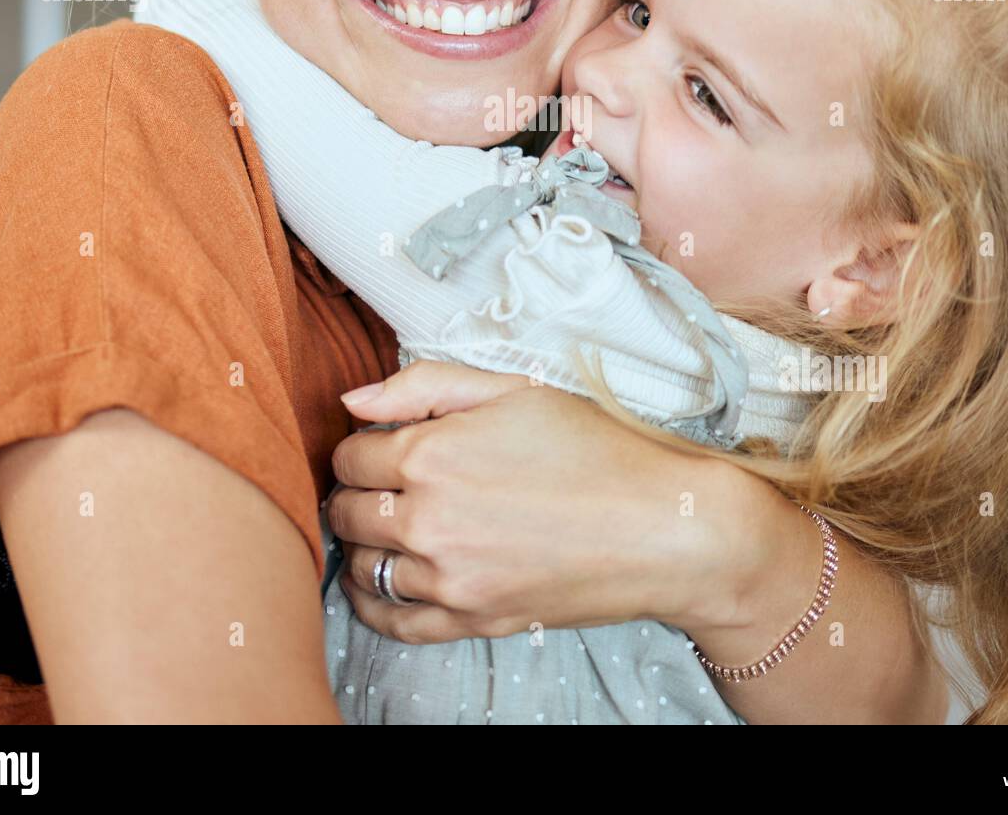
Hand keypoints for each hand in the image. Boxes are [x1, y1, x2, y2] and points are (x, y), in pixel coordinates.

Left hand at [326, 361, 760, 643]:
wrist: (661, 526)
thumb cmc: (593, 448)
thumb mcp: (513, 389)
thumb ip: (424, 385)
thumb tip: (351, 402)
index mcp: (432, 455)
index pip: (350, 457)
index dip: (362, 446)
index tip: (384, 446)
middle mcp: (428, 521)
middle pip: (346, 512)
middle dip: (356, 492)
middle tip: (385, 483)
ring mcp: (447, 579)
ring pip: (363, 567)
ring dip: (365, 543)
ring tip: (392, 525)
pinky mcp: (471, 620)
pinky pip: (391, 621)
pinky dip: (373, 602)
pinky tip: (387, 580)